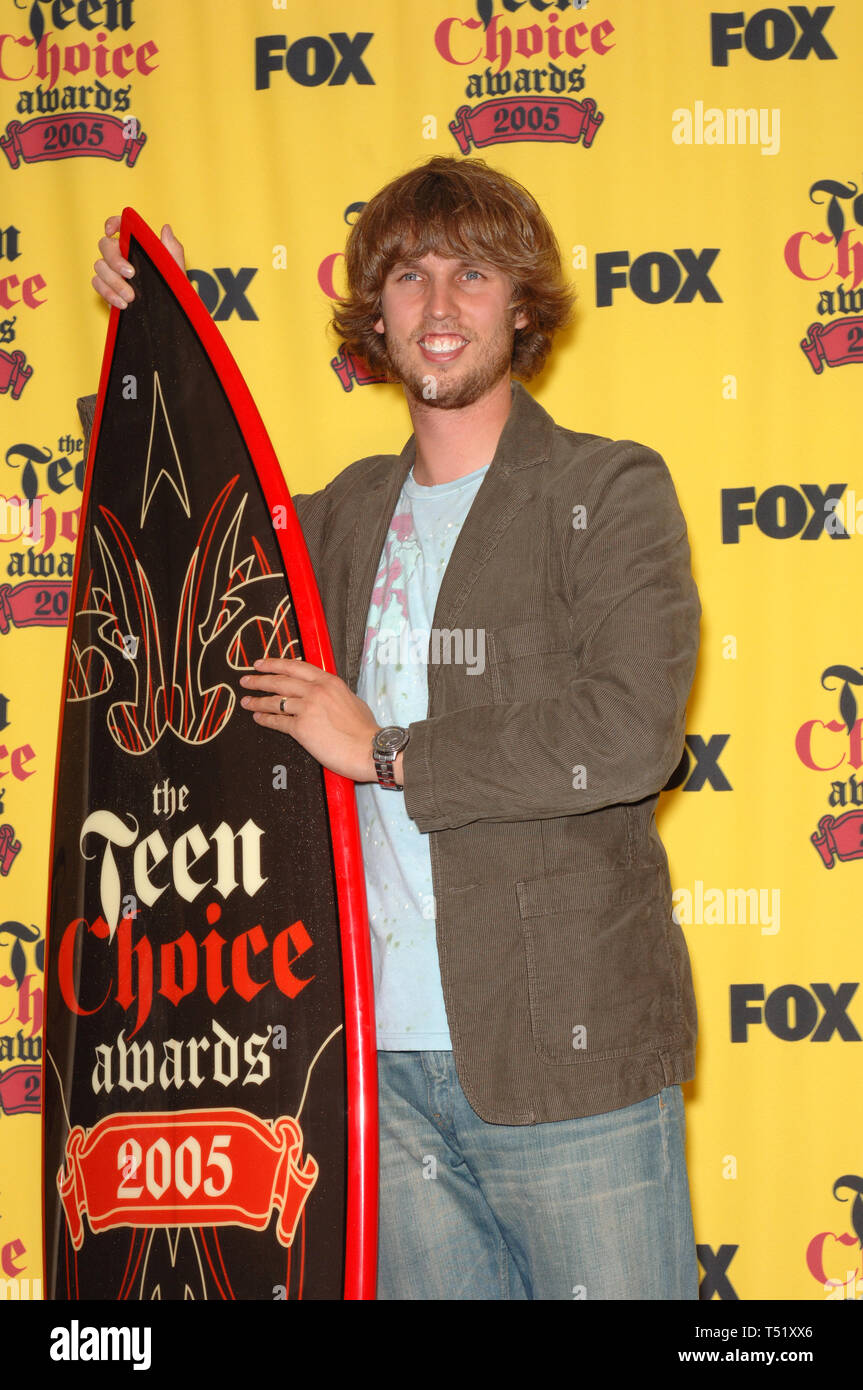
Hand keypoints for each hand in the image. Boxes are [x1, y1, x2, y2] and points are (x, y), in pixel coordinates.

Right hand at [92, 215, 185, 308]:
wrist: (166, 316)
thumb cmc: (170, 290)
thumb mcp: (175, 271)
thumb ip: (172, 250)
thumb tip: (166, 229)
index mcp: (136, 246)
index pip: (120, 227)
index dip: (113, 223)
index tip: (111, 231)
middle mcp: (121, 256)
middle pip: (105, 245)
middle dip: (115, 259)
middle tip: (131, 274)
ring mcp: (112, 272)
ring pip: (100, 266)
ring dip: (114, 281)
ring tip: (131, 296)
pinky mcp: (107, 288)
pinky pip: (98, 284)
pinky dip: (108, 294)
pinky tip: (123, 303)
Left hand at [240, 658, 379, 782]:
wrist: (369, 748)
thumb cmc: (364, 729)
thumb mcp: (351, 699)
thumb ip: (332, 693)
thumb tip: (323, 694)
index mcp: (328, 681)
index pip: (295, 667)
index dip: (275, 664)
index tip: (261, 664)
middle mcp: (316, 691)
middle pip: (280, 681)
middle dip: (259, 680)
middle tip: (246, 679)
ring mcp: (307, 708)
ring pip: (275, 701)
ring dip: (257, 701)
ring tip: (246, 701)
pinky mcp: (301, 728)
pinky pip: (277, 722)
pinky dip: (265, 719)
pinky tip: (258, 718)